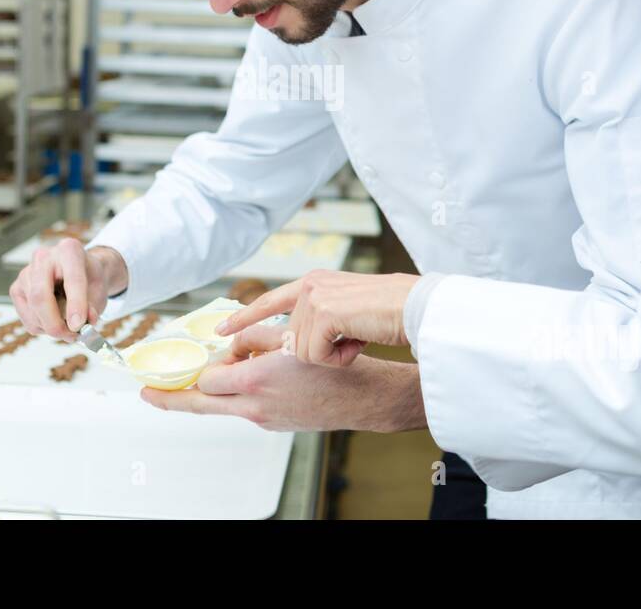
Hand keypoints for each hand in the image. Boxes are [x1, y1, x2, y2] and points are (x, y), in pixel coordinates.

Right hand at [8, 239, 127, 340]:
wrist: (80, 273)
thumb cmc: (89, 280)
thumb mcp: (99, 291)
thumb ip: (93, 308)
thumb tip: (81, 326)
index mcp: (69, 251)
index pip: (72, 279)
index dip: (76, 304)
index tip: (78, 325)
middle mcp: (44, 257)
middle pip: (41, 296)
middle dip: (55, 323)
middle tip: (71, 336)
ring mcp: (26, 272)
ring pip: (33, 310)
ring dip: (51, 327)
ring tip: (68, 327)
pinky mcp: (16, 288)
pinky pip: (26, 317)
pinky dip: (42, 327)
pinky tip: (54, 319)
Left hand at [139, 324, 426, 431]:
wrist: (364, 398)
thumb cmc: (332, 363)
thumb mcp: (288, 338)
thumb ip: (253, 339)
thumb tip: (231, 344)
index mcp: (255, 381)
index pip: (206, 380)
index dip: (199, 368)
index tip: (187, 363)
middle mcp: (255, 407)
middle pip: (200, 406)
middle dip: (171, 400)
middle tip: (147, 395)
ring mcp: (264, 420)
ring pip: (223, 407)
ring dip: (215, 391)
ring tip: (221, 370)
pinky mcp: (275, 425)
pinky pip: (245, 408)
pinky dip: (239, 394)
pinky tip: (256, 377)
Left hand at [217, 269, 418, 366]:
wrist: (417, 308)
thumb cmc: (392, 313)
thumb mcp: (350, 309)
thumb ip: (322, 314)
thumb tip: (296, 341)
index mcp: (315, 282)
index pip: (271, 300)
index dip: (246, 318)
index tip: (222, 331)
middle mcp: (310, 286)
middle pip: (286, 339)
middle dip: (308, 354)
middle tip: (344, 345)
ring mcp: (315, 298)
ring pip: (301, 351)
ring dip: (331, 356)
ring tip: (358, 340)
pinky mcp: (323, 313)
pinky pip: (315, 355)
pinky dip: (339, 358)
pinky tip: (359, 344)